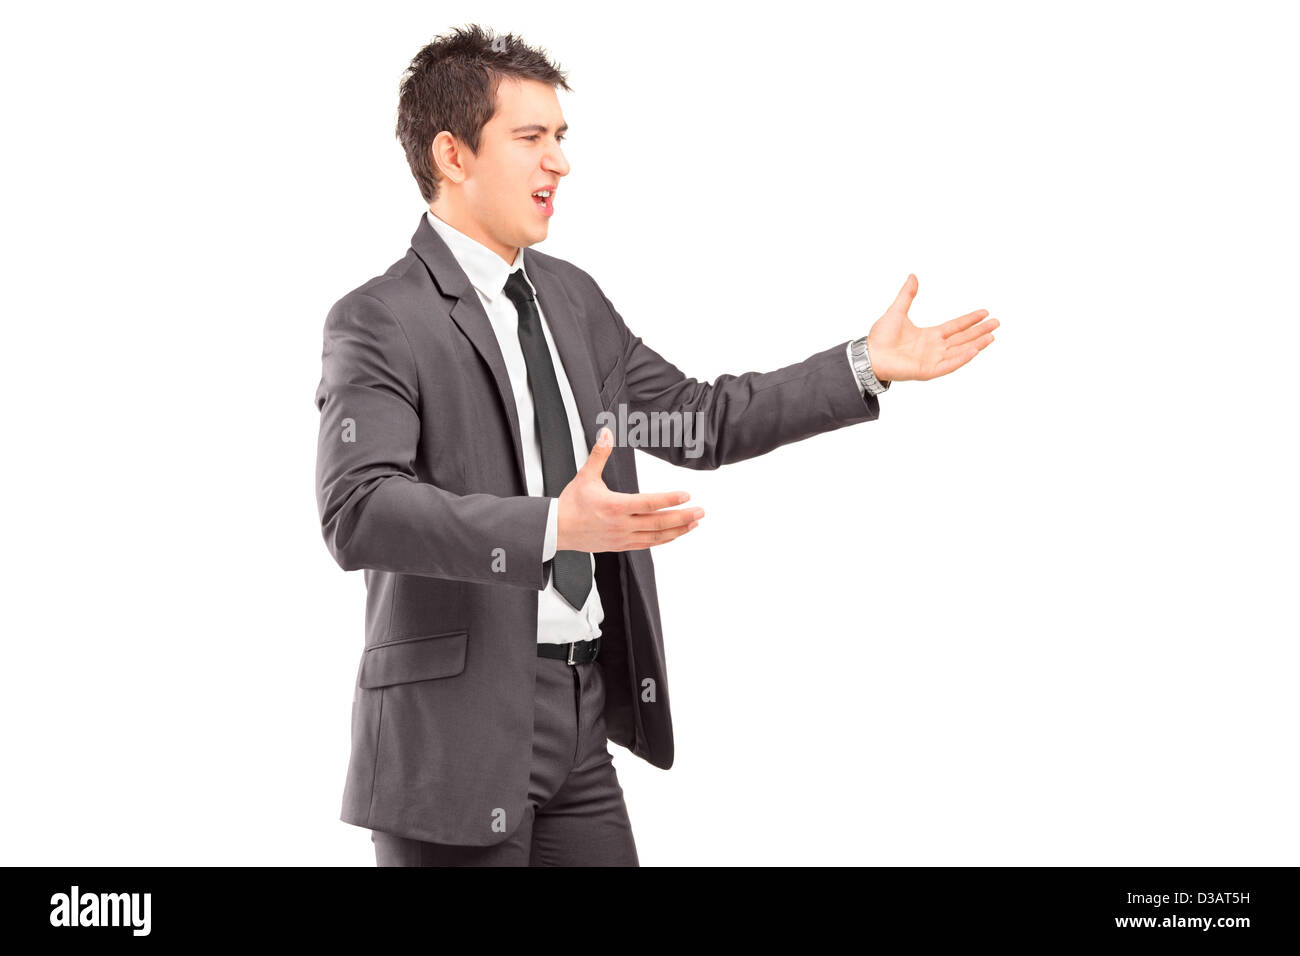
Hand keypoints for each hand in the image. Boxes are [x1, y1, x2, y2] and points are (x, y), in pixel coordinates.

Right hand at [556, 427, 703, 551]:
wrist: (556, 530)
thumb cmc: (571, 504)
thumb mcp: (585, 476)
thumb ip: (599, 454)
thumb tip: (606, 433)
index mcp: (614, 506)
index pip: (648, 503)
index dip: (669, 499)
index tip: (686, 495)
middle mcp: (621, 525)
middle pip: (658, 522)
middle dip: (683, 517)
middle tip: (700, 511)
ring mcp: (622, 537)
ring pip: (656, 536)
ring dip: (678, 530)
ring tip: (694, 523)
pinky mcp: (621, 545)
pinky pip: (648, 544)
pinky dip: (664, 539)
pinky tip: (675, 534)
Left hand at [864, 274, 998, 381]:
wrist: (869, 354)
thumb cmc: (880, 337)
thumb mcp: (897, 311)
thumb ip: (907, 295)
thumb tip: (913, 276)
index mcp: (929, 335)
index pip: (955, 327)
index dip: (969, 320)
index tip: (985, 312)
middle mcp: (934, 348)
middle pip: (962, 338)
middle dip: (979, 331)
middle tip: (997, 323)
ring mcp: (932, 360)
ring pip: (960, 351)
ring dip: (976, 344)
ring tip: (991, 336)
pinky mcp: (928, 371)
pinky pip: (949, 365)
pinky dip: (962, 358)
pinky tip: (974, 350)